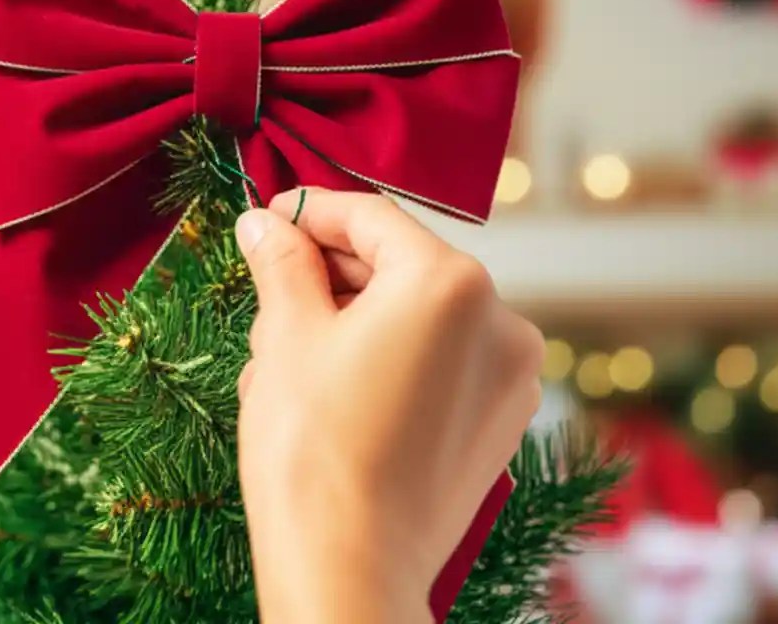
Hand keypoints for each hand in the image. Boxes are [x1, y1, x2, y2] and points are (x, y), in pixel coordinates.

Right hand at [236, 189, 542, 623]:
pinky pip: (443, 363)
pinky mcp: (504, 421)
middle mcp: (501, 320)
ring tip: (293, 352)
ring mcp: (511, 375)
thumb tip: (267, 223)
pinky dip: (395, 360)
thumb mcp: (286, 337)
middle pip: (403, 267)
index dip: (312, 211)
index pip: (373, 219)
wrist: (349, 566)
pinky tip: (339, 389)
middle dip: (334, 273)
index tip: (271, 218)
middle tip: (271, 286)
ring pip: (421, 318)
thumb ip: (283, 263)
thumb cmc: (313, 449)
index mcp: (450, 282)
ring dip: (360, 319)